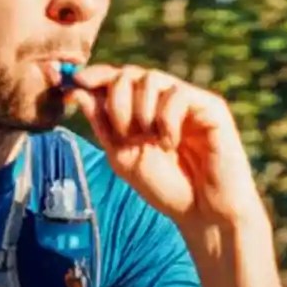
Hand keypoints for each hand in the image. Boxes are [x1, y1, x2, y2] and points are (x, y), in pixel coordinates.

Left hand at [67, 64, 265, 227]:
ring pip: (151, 78)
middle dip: (117, 99)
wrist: (202, 212)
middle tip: (124, 131)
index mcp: (143, 111)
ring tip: (149, 139)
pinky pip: (177, 94)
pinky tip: (171, 142)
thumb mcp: (123, 156)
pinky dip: (166, 119)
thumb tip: (77, 91)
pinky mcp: (210, 106)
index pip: (118, 79)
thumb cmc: (165, 188)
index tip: (78, 81)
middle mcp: (164, 101)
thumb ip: (102, 125)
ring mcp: (188, 101)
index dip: (98, 75)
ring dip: (140, 109)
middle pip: (130, 73)